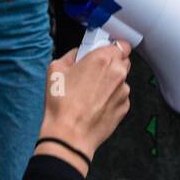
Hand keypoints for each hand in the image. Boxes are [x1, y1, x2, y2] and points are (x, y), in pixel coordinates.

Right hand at [39, 40, 132, 166]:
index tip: (103, 51)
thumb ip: (71, 55)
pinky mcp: (124, 107)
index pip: (121, 44)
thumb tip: (77, 54)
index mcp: (102, 59)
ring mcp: (123, 91)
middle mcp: (118, 73)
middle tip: (94, 72)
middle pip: (123, 60)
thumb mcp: (55, 69)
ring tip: (90, 94)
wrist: (70, 135)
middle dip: (111, 63)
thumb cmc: (62, 104)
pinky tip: (95, 105)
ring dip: (110, 83)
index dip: (112, 47)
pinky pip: (120, 97)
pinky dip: (111, 98)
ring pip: (121, 80)